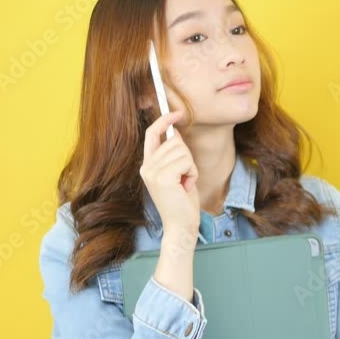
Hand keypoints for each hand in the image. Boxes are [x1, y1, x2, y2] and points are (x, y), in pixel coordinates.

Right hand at [140, 110, 199, 236]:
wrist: (180, 226)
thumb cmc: (182, 201)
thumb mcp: (176, 174)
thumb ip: (172, 155)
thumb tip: (174, 132)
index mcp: (147, 165)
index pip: (151, 134)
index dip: (164, 120)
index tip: (178, 112)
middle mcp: (146, 167)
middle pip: (174, 140)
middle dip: (187, 157)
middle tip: (185, 178)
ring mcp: (153, 172)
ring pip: (182, 150)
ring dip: (191, 167)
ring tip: (185, 184)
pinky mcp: (163, 177)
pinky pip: (186, 161)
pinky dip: (193, 173)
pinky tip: (186, 186)